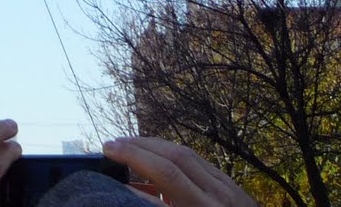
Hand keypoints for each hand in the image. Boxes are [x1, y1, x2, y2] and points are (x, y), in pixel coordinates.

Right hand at [103, 137, 258, 206]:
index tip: (108, 152)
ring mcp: (227, 188)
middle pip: (175, 158)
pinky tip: (156, 154)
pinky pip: (199, 161)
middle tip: (111, 144)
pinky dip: (172, 153)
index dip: (135, 158)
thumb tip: (130, 190)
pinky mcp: (231, 186)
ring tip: (128, 144)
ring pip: (187, 154)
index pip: (167, 175)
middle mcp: (216, 197)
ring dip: (153, 144)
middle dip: (139, 146)